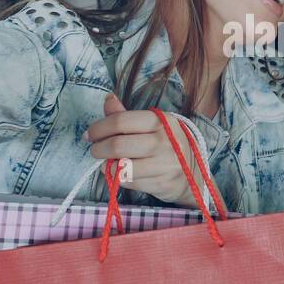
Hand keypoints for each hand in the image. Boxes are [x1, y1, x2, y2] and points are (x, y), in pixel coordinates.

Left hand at [84, 94, 203, 208]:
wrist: (193, 174)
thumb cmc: (168, 146)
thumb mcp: (152, 125)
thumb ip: (127, 115)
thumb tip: (108, 100)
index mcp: (161, 121)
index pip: (120, 121)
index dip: (99, 128)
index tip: (90, 134)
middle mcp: (165, 141)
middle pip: (117, 145)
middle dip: (99, 148)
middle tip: (95, 150)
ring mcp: (165, 164)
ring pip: (121, 166)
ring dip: (106, 166)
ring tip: (107, 163)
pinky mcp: (162, 183)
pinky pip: (129, 182)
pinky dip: (119, 178)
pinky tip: (121, 173)